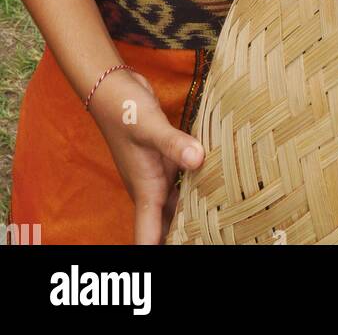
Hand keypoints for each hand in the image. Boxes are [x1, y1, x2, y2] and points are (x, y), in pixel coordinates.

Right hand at [89, 67, 204, 243]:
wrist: (115, 88)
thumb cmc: (125, 109)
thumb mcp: (150, 125)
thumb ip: (173, 143)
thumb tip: (198, 160)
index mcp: (145, 190)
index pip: (149, 237)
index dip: (163, 251)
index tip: (188, 252)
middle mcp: (151, 188)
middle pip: (166, 228)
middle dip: (185, 238)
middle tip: (213, 242)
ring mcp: (158, 175)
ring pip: (176, 208)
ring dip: (192, 217)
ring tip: (218, 228)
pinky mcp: (167, 160)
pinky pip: (182, 185)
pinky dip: (197, 192)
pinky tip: (216, 190)